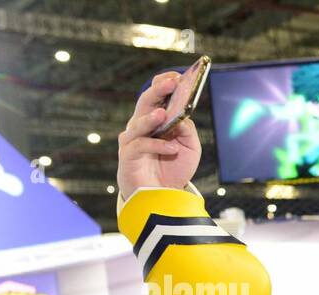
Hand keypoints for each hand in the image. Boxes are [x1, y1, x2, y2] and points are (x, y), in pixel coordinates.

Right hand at [116, 72, 202, 197]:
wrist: (161, 194)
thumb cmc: (173, 167)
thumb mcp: (190, 148)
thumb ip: (188, 132)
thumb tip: (183, 118)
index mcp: (156, 119)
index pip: (157, 96)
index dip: (164, 84)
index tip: (178, 76)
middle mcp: (142, 125)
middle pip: (146, 102)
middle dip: (158, 91)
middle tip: (171, 83)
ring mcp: (133, 139)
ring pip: (139, 123)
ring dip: (151, 118)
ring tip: (164, 114)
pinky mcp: (128, 155)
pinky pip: (142, 146)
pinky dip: (158, 146)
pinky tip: (172, 148)